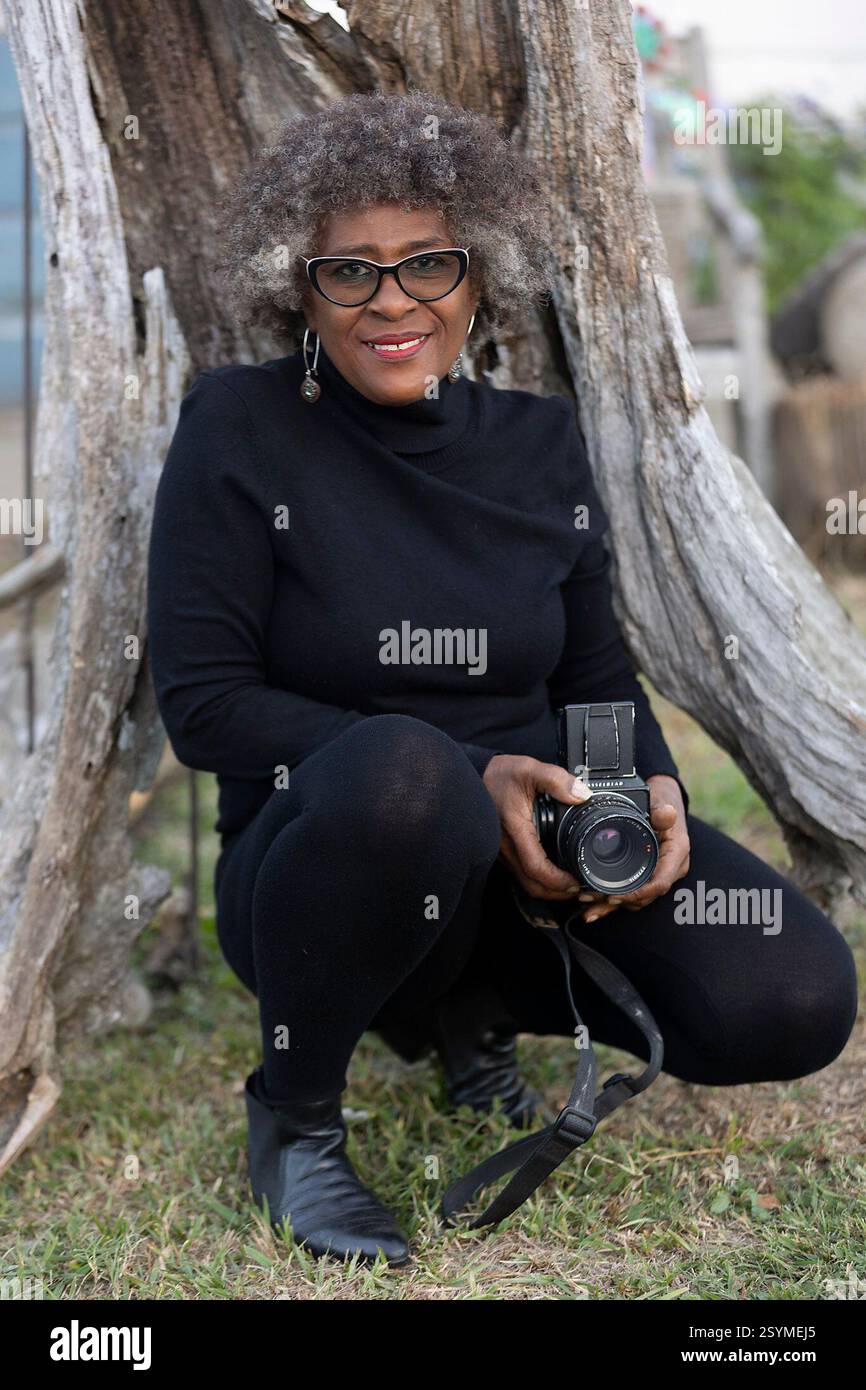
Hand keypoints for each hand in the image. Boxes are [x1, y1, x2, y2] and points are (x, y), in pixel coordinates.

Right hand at [482, 753, 593, 899]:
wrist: (475, 776)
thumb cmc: (498, 775)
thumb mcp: (529, 769)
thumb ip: (557, 780)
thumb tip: (582, 795)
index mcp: (516, 829)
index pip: (535, 867)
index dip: (557, 881)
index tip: (575, 883)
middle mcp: (507, 846)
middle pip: (531, 885)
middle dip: (556, 893)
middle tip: (579, 890)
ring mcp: (503, 851)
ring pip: (526, 882)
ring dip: (548, 888)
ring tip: (570, 884)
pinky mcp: (504, 850)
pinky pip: (521, 873)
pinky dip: (539, 879)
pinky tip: (553, 871)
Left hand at [576, 773, 689, 922]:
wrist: (662, 803)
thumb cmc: (662, 804)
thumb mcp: (662, 805)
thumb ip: (662, 812)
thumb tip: (667, 813)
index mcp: (676, 856)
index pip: (659, 884)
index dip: (637, 894)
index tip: (614, 896)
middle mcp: (669, 870)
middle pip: (644, 896)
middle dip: (618, 901)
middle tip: (590, 897)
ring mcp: (657, 875)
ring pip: (635, 899)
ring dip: (610, 904)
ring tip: (586, 902)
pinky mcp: (644, 876)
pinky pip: (629, 894)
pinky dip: (610, 903)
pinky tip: (591, 910)